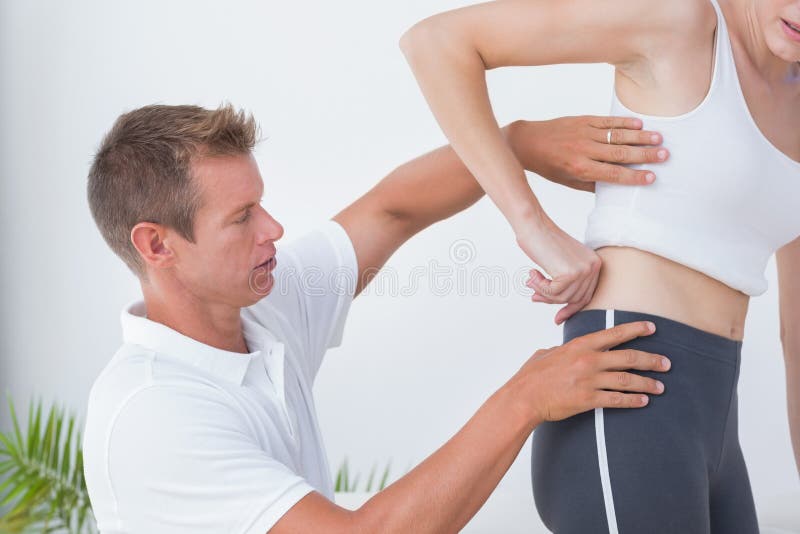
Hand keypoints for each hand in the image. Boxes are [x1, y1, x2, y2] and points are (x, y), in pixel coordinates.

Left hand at [504, 116, 668, 190]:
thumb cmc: (548, 166)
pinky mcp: (582, 119)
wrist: (527, 142)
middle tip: (665, 155)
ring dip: (640, 136)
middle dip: (644, 155)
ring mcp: (583, 133)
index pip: (612, 174)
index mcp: (579, 169)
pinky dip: (624, 122)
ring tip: (659, 138)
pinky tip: (639, 124)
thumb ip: (592, 184)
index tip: (652, 177)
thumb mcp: (567, 181)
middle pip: (619, 153)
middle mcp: (583, 150)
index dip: (633, 176)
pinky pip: (607, 120)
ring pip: (617, 135)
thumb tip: (617, 187)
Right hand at [511, 320, 670, 426]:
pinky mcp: (588, 399)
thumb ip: (560, 350)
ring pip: (627, 380)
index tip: (652, 328)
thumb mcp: (545, 354)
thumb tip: (562, 349)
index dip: (636, 330)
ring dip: (647, 383)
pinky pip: (617, 400)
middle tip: (666, 363)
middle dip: (651, 360)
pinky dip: (633, 401)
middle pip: (628, 358)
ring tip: (660, 387)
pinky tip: (643, 402)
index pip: (614, 334)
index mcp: (579, 345)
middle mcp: (588, 360)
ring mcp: (589, 380)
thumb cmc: (531, 376)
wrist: (524, 397)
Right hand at [516, 217, 600, 324]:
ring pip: (563, 297)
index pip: (586, 295)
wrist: (533, 225)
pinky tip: (532, 274)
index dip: (571, 308)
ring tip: (531, 280)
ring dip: (543, 292)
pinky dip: (539, 286)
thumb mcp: (561, 263)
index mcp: (594, 263)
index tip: (558, 317)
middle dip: (552, 301)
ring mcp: (584, 270)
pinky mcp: (571, 273)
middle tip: (535, 297)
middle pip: (575, 299)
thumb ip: (565, 282)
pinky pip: (553, 292)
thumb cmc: (543, 240)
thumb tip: (559, 303)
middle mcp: (593, 267)